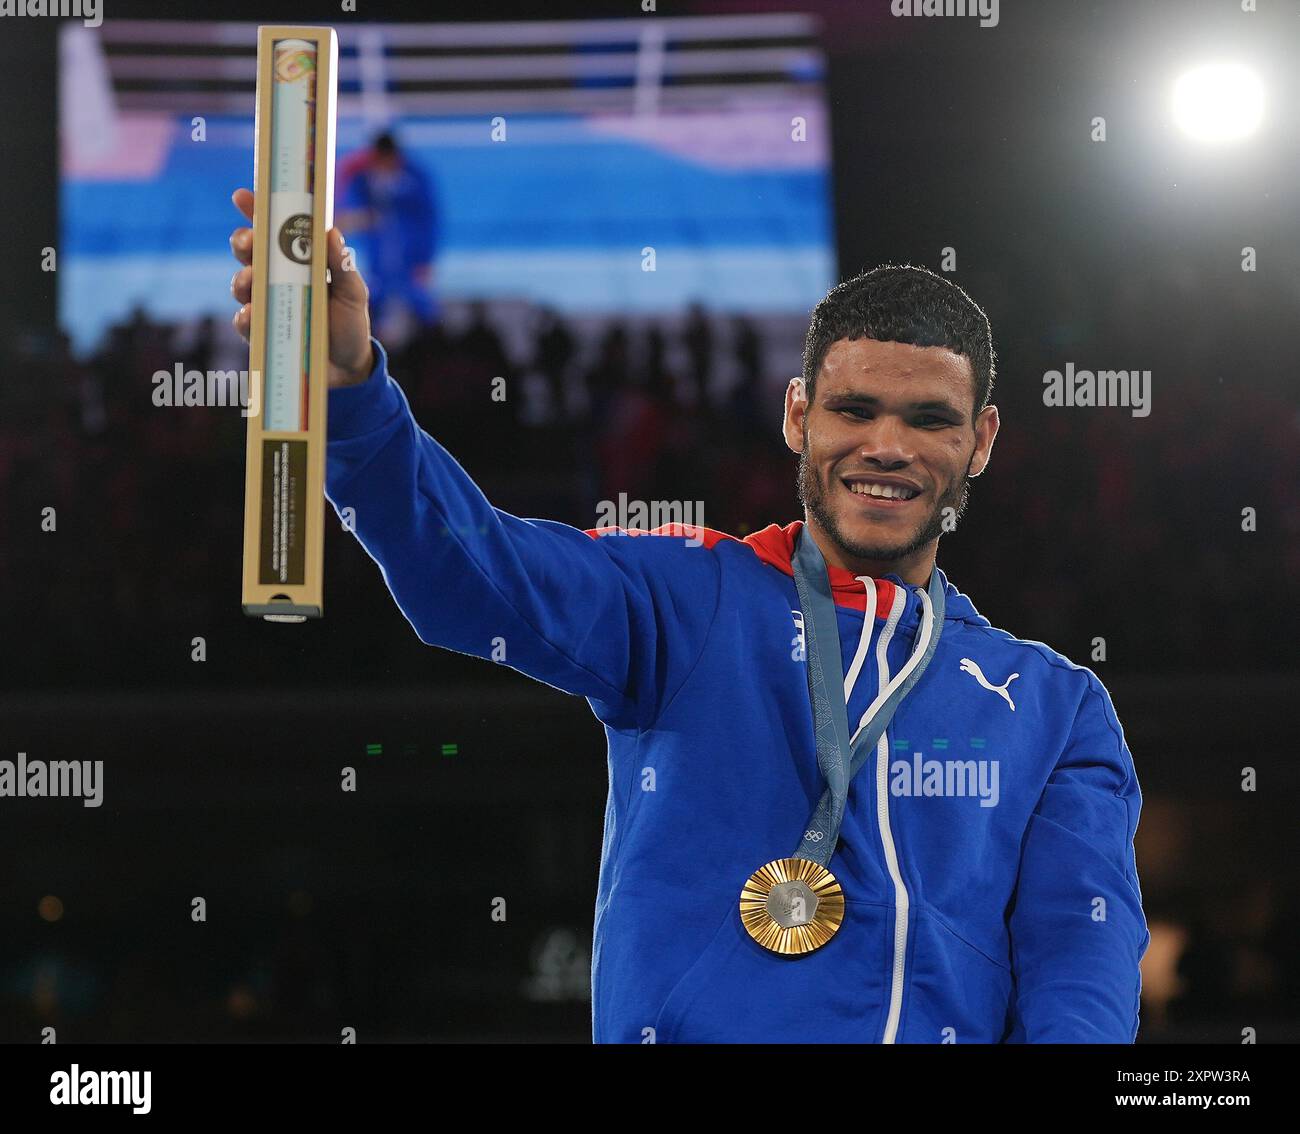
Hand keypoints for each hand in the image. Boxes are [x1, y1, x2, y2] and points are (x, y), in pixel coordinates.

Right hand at [229, 187, 374, 388]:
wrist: (348, 369)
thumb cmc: (350, 324)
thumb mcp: (354, 293)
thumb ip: (342, 265)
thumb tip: (331, 231)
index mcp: (298, 260)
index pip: (273, 229)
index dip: (255, 210)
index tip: (243, 196)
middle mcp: (276, 278)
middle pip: (248, 251)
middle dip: (243, 242)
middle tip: (249, 243)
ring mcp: (266, 304)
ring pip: (240, 283)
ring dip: (242, 278)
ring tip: (252, 281)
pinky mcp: (261, 332)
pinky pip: (243, 321)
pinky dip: (245, 316)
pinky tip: (252, 315)